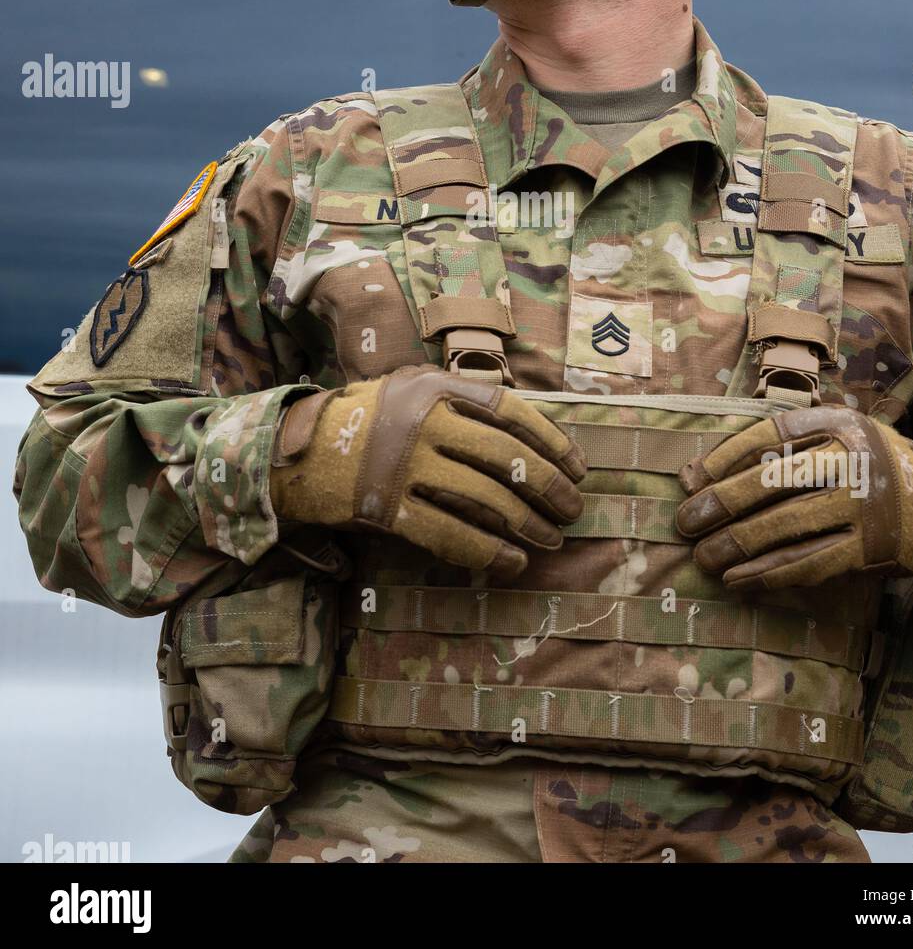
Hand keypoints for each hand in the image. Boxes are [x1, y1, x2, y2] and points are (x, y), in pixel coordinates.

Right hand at [269, 365, 585, 579]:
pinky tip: (514, 561)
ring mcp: (404, 466)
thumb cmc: (369, 421)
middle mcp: (423, 421)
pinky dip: (489, 551)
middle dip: (549, 486)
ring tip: (550, 537)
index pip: (510, 410)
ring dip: (527, 523)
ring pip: (485, 499)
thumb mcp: (413, 390)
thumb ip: (462, 402)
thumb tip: (529, 435)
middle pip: (505, 456)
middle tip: (572, 507)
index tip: (577, 465)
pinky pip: (451, 534)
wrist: (297, 450)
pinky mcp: (388, 508)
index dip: (551, 440)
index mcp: (435, 387)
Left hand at [675, 406, 912, 590]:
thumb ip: (779, 449)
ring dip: (737, 545)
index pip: (771, 433)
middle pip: (772, 480)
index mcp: (839, 423)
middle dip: (721, 504)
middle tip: (685, 522)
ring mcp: (864, 505)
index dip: (725, 456)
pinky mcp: (871, 548)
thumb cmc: (869, 470)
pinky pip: (809, 563)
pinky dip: (768, 574)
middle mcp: (852, 459)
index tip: (691, 479)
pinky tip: (738, 580)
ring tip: (703, 558)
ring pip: (785, 526)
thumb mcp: (837, 440)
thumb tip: (693, 474)